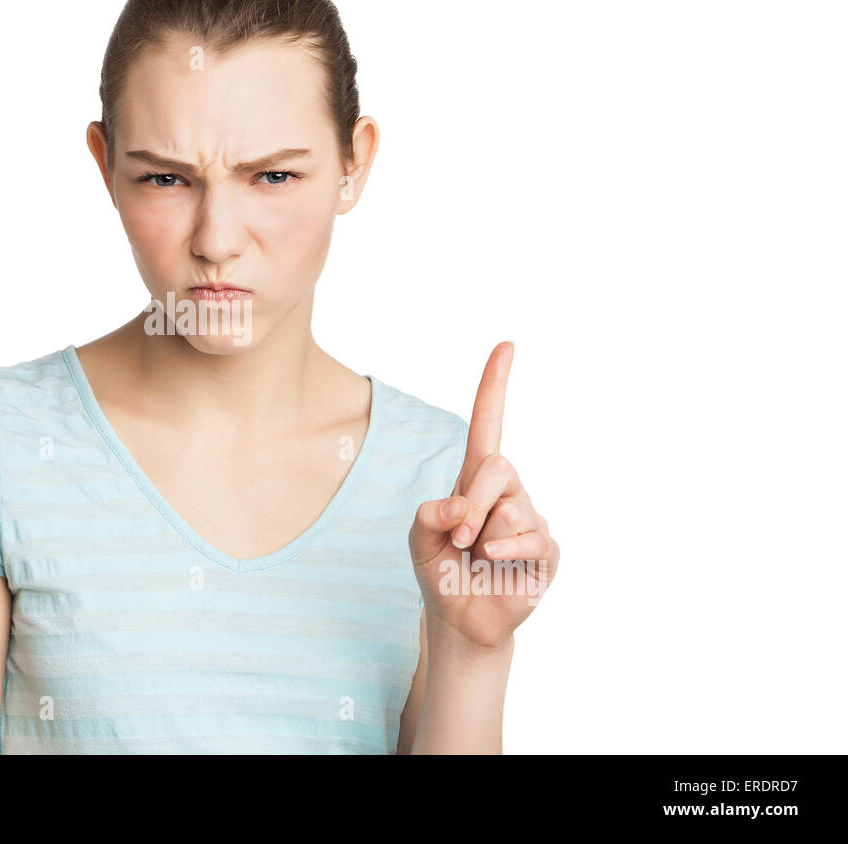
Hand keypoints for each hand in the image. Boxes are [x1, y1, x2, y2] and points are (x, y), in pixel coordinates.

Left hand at [409, 342, 558, 652]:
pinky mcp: (546, 551)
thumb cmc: (440, 570)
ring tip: (476, 556)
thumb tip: (459, 508)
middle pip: (498, 466)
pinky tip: (494, 561)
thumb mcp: (418, 540)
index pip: (488, 424)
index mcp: (474, 479)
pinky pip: (534, 539)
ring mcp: (530, 520)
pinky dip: (507, 549)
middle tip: (459, 535)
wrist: (460, 619)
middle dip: (474, 500)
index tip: (506, 346)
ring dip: (486, 534)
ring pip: (514, 507)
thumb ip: (428, 517)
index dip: (494, 385)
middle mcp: (508, 492)